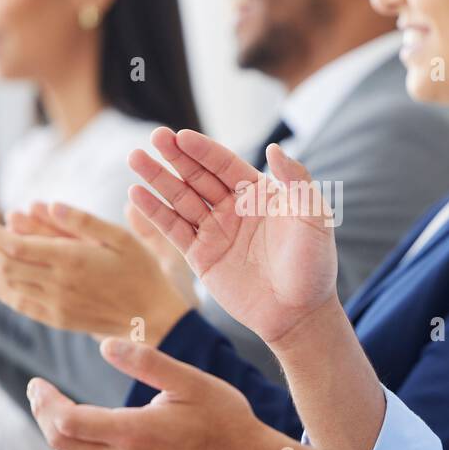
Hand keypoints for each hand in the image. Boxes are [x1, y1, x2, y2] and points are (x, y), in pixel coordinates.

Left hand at [0, 203, 191, 342]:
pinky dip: (0, 292)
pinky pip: (21, 305)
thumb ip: (83, 221)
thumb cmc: (142, 271)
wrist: (153, 318)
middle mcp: (58, 285)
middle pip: (5, 266)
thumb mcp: (121, 238)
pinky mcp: (58, 319)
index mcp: (72, 261)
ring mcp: (56, 305)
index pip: (16, 247)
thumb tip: (45, 203)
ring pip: (9, 285)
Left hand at [27, 337, 286, 449]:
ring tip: (65, 415)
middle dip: (45, 417)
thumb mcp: (190, 381)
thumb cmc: (224, 420)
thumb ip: (146, 362)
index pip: (66, 421)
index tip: (38, 383)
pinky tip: (91, 442)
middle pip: (61, 444)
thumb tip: (105, 345)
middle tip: (42, 394)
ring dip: (61, 441)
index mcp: (135, 433)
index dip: (45, 402)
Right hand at [127, 127, 338, 345]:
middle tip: (154, 136)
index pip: (224, 164)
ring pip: (181, 199)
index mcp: (259, 193)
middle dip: (175, 157)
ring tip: (135, 158)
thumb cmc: (313, 264)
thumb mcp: (313, 217)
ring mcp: (215, 232)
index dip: (203, 150)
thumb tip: (273, 147)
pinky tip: (136, 193)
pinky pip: (174, 229)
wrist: (300, 314)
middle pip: (198, 176)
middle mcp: (234, 208)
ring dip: (158, 179)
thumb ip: (296, 180)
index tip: (181, 136)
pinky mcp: (201, 257)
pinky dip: (155, 212)